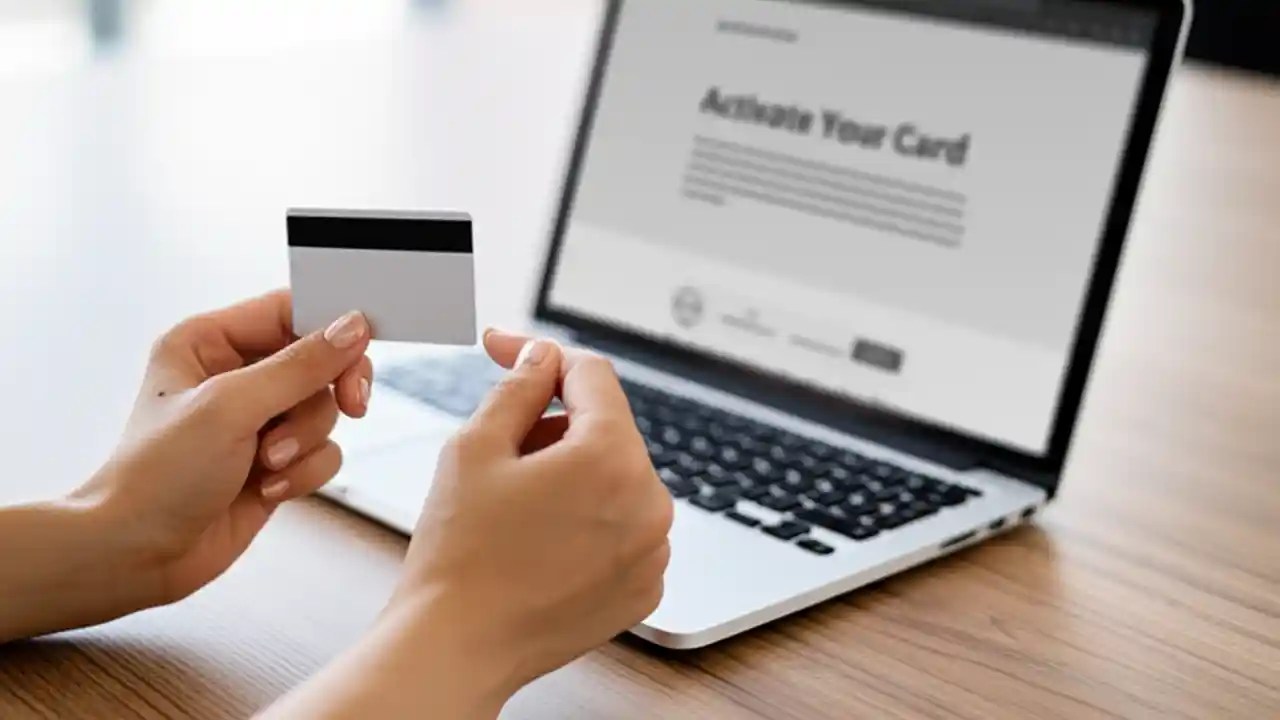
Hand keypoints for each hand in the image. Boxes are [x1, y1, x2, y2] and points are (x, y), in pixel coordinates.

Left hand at [75, 289, 373, 607]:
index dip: (329, 329)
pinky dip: (306, 472)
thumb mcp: (230, 407)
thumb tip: (351, 330)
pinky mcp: (275, 461)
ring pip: (324, 410)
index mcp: (208, 342)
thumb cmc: (156, 477)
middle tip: (351, 405)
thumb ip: (299, 366)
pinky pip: (324, 451)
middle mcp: (234, 376)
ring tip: (268, 464)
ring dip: (306, 441)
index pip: (289, 311)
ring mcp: (256, 421)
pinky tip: (269, 488)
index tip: (358, 352)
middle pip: (319, 361)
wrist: (138, 555)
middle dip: (326, 394)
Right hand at [397, 332, 672, 686]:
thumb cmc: (459, 552)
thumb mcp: (474, 446)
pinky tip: (542, 543)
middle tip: (500, 452)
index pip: (591, 374)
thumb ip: (517, 386)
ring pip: (616, 478)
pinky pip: (624, 528)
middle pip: (606, 427)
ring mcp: (654, 550)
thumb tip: (542, 357)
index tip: (505, 352)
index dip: (542, 356)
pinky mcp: (645, 586)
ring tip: (518, 507)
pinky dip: (590, 521)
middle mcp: (651, 502)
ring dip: (573, 474)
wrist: (458, 646)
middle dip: (555, 425)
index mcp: (612, 457)